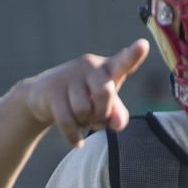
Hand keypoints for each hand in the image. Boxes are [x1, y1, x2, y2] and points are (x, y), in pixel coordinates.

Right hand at [23, 39, 148, 146]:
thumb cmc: (84, 99)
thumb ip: (118, 114)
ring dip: (85, 124)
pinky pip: (67, 121)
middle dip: (102, 114)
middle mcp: (90, 66)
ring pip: (83, 110)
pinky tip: (77, 142)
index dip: (133, 55)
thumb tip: (117, 125)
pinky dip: (74, 136)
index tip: (143, 45)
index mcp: (107, 69)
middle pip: (104, 93)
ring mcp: (69, 76)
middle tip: (98, 121)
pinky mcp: (52, 90)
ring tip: (82, 120)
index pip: (123, 63)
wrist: (44, 97)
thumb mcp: (104, 105)